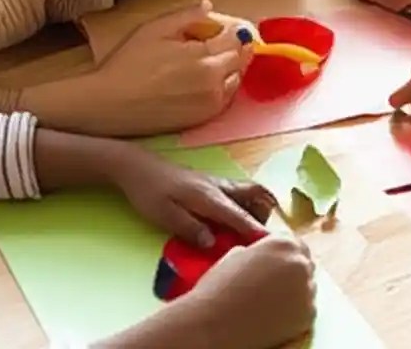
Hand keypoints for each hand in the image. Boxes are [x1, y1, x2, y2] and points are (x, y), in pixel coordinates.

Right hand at [96, 0, 252, 129]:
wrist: (111, 104)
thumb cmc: (128, 64)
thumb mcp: (154, 29)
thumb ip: (186, 15)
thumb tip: (208, 5)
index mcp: (203, 55)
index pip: (235, 38)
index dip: (234, 29)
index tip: (228, 26)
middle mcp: (214, 80)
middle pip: (241, 58)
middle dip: (235, 47)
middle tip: (220, 41)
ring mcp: (211, 102)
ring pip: (236, 79)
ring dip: (231, 67)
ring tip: (210, 61)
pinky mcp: (204, 118)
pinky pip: (226, 99)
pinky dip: (223, 87)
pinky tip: (204, 81)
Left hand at [118, 149, 274, 246]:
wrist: (136, 166)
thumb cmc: (148, 192)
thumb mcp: (164, 215)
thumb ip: (189, 229)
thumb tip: (213, 244)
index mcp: (208, 197)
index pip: (239, 216)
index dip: (256, 231)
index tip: (273, 243)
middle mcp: (218, 187)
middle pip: (255, 194)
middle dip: (265, 213)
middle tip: (264, 233)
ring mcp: (215, 181)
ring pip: (248, 189)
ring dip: (258, 205)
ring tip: (255, 226)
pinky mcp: (210, 181)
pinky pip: (238, 190)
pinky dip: (247, 201)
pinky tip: (237, 215)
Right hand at [187, 236, 316, 348]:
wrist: (214, 323)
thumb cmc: (219, 287)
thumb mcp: (236, 254)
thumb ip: (259, 251)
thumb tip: (264, 256)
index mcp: (283, 243)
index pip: (294, 242)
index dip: (282, 253)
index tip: (274, 262)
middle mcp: (300, 263)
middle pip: (304, 263)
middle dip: (292, 270)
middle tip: (273, 283)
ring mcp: (308, 290)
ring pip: (307, 286)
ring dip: (294, 290)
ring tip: (270, 300)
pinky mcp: (308, 315)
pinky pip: (306, 308)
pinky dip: (294, 311)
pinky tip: (273, 314)